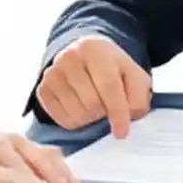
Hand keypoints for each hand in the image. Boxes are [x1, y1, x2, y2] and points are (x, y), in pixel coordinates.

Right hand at [36, 34, 151, 136]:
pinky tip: (81, 109)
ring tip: (95, 108)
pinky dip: (75, 122)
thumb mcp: (133, 75)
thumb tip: (131, 116)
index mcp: (96, 50)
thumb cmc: (112, 68)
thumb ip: (139, 95)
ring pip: (76, 114)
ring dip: (90, 120)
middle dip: (104, 114)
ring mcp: (53, 72)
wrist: (85, 54)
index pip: (109, 86)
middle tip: (108, 109)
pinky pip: (61, 119)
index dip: (117, 112)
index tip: (122, 132)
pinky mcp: (43, 88)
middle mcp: (70, 57)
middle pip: (91, 103)